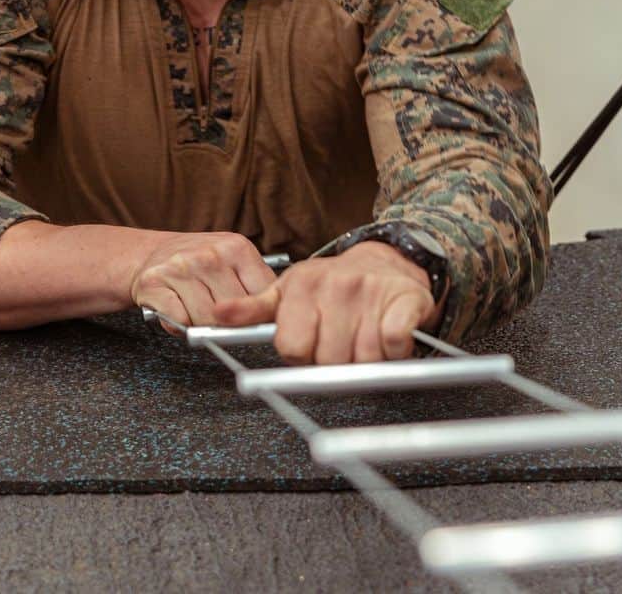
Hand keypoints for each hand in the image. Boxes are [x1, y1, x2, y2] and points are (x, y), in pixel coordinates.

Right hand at [130, 231, 275, 331]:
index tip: (255, 320)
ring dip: (203, 325)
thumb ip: (254, 285)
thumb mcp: (234, 260)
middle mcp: (209, 255)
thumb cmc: (199, 262)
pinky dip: (181, 325)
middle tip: (221, 316)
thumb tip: (271, 318)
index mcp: (236, 247)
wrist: (151, 253)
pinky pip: (179, 321)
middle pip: (234, 312)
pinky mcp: (154, 284)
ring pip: (206, 319)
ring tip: (198, 309)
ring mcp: (181, 268)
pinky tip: (179, 309)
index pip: (261, 294)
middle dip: (230, 322)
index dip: (258, 314)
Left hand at [213, 241, 440, 363]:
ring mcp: (370, 292)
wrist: (389, 262)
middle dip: (335, 359)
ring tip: (364, 335)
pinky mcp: (403, 301)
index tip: (313, 341)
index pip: (291, 347)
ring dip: (366, 359)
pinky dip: (394, 351)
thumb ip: (254, 307)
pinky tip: (388, 336)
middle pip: (327, 359)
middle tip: (342, 339)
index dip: (303, 354)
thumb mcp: (289, 291)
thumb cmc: (334, 285)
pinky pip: (392, 346)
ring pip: (361, 359)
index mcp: (302, 284)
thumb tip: (218, 315)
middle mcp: (335, 284)